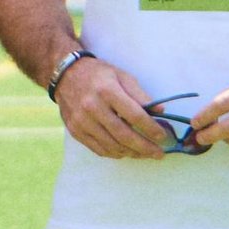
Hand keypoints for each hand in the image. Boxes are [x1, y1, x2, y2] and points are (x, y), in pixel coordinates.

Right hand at [55, 57, 170, 160]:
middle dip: (144, 147)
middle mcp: (93, 107)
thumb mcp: (122, 76)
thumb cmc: (98, 74)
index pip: (134, 115)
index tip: (162, 136)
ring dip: (131, 153)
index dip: (151, 128)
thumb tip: (160, 111)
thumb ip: (140, 94)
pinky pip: (98, 149)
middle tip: (158, 154)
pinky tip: (126, 152)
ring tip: (144, 154)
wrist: (65, 75)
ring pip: (111, 145)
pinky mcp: (75, 131)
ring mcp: (82, 121)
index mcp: (107, 91)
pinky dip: (114, 154)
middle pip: (123, 135)